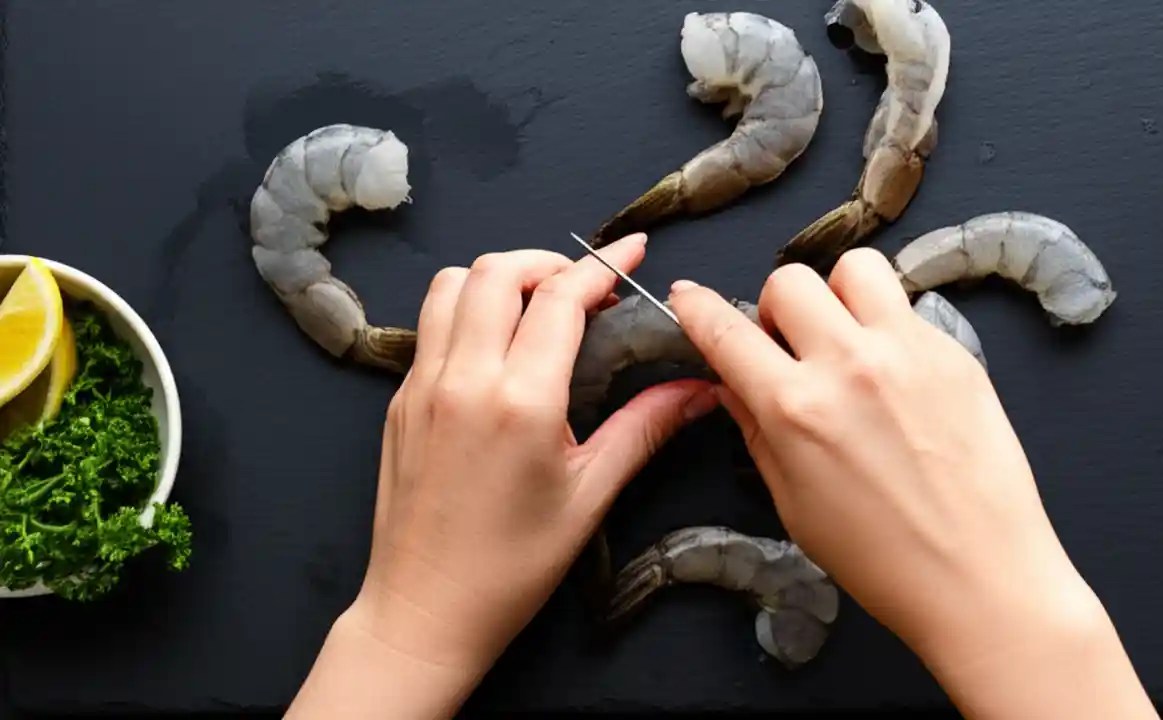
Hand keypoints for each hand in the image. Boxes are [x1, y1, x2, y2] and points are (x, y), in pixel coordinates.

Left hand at [287, 236, 717, 718]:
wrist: (423, 610)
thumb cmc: (513, 567)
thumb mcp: (589, 495)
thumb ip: (644, 428)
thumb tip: (698, 389)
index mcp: (520, 400)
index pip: (561, 300)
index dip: (603, 265)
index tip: (633, 248)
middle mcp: (464, 378)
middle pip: (498, 271)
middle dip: (548, 263)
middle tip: (584, 287)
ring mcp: (421, 385)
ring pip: (452, 285)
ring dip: (499, 277)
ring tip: (537, 304)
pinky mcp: (399, 401)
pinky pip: (430, 325)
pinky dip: (466, 309)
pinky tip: (496, 344)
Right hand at [668, 249, 1156, 719]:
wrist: (979, 577)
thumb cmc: (880, 558)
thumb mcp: (792, 502)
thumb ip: (756, 430)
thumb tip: (732, 383)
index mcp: (795, 409)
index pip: (725, 331)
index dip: (696, 307)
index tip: (688, 297)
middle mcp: (848, 365)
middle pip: (789, 281)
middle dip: (775, 310)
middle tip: (790, 349)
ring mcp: (908, 351)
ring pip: (855, 268)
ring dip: (837, 296)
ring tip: (847, 340)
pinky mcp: (956, 354)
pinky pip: (907, 308)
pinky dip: (888, 328)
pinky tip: (896, 377)